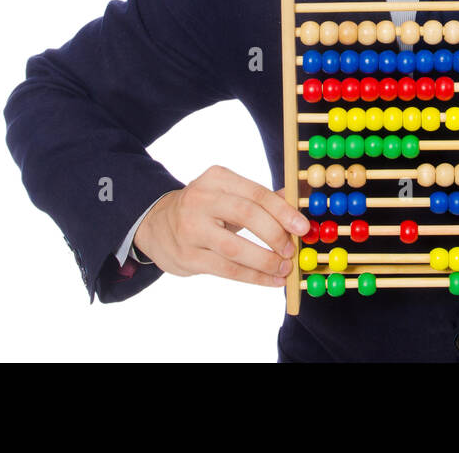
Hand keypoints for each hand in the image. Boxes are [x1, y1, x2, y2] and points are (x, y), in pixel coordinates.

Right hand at [134, 165, 309, 286]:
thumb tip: (297, 201)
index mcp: (217, 178)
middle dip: (275, 235)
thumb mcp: (229, 195)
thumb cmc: (205, 208)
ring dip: (266, 261)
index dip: (283, 211)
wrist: (156, 223)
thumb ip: (262, 198)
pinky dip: (254, 277)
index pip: (255, 193)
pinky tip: (271, 281)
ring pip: (235, 248)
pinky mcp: (187, 256)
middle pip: (246, 215)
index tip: (302, 228)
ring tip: (284, 269)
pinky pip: (227, 270)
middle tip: (292, 250)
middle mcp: (201, 199)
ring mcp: (191, 228)